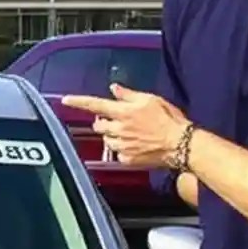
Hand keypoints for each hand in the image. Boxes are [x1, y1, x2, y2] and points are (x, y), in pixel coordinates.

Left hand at [61, 84, 189, 166]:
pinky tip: (135, 146)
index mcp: (124, 112)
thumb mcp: (150, 99)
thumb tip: (114, 88)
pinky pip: (117, 154)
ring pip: (107, 141)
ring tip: (130, 134)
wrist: (181, 144)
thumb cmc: (169, 120)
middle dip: (103, 123)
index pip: (95, 105)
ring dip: (113, 136)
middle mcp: (120, 129)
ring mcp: (122, 146)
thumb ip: (128, 95)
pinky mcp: (127, 160)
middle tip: (118, 120)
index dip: (78, 102)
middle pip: (98, 126)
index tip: (66, 100)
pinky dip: (123, 150)